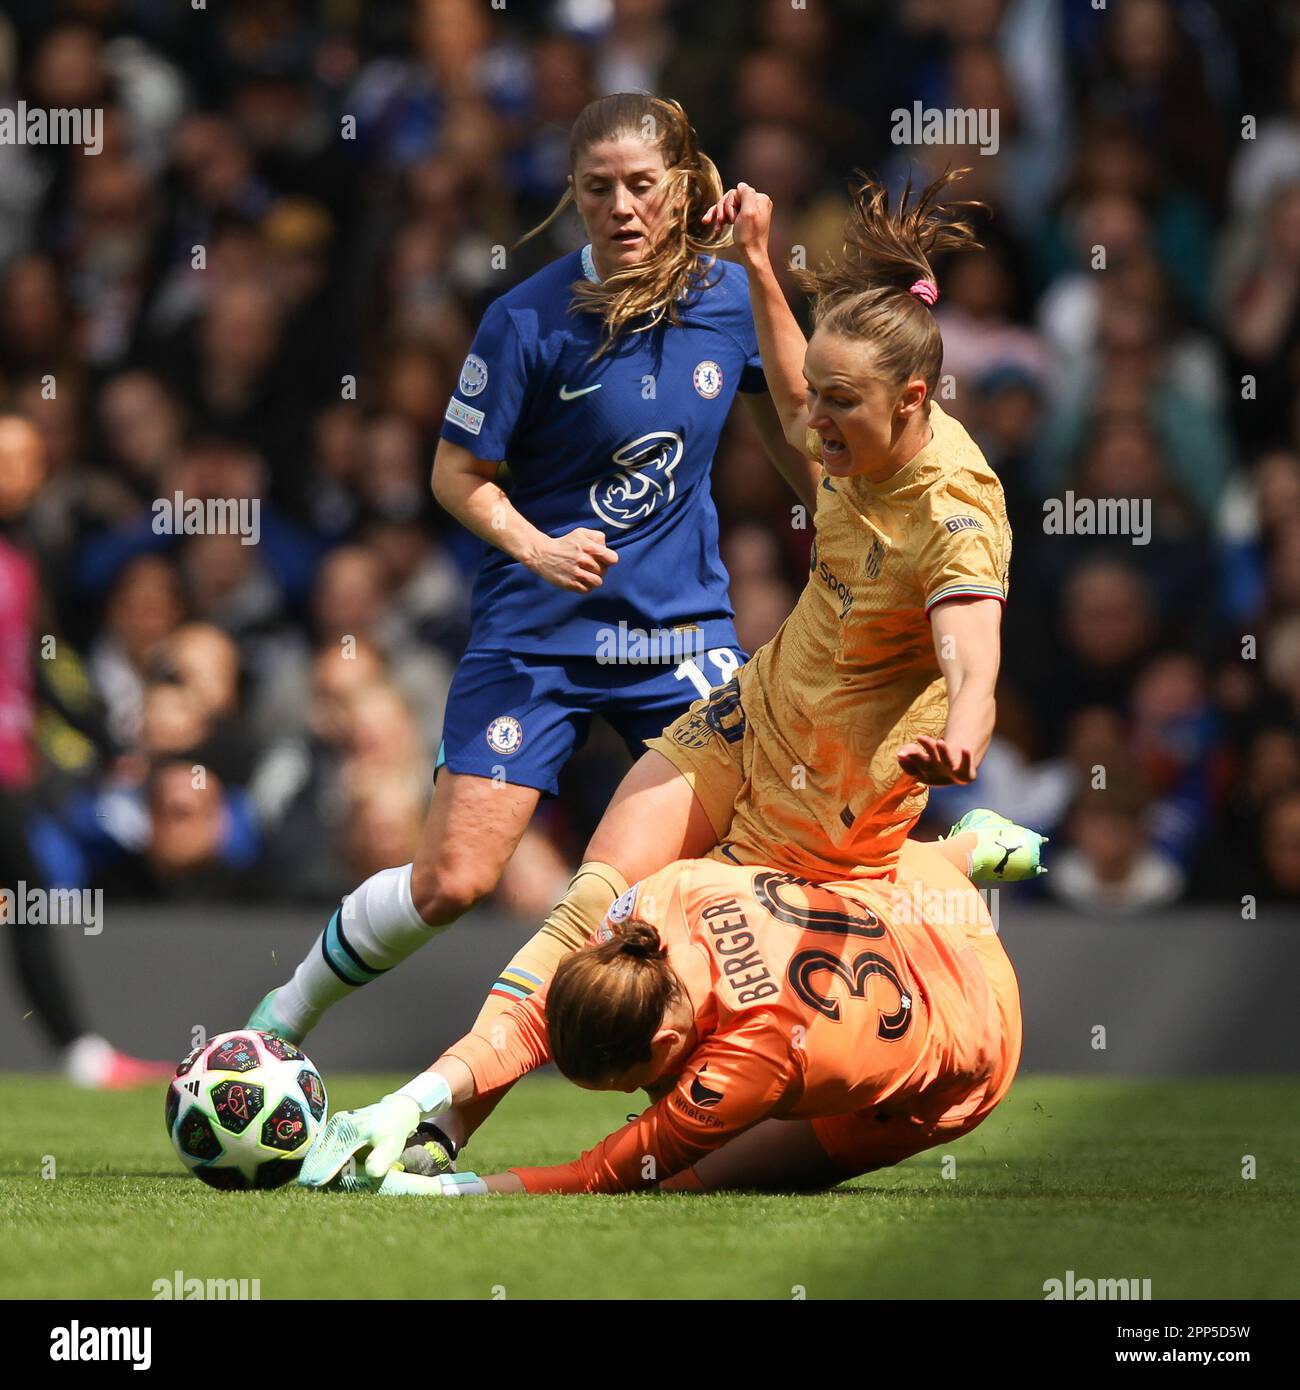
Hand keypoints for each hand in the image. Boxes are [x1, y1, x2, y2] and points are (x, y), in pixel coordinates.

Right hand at [298, 1092, 420, 1186]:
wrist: (393, 1111)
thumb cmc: (393, 1132)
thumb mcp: (393, 1145)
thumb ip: (383, 1158)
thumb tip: (370, 1171)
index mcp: (352, 1128)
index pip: (334, 1154)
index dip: (323, 1170)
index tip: (313, 1184)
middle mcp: (339, 1124)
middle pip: (320, 1151)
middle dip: (311, 1168)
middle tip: (304, 1185)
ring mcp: (334, 1123)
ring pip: (318, 1147)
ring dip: (311, 1163)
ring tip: (304, 1181)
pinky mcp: (333, 1126)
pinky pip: (321, 1144)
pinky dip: (315, 1157)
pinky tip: (311, 1170)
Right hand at [526, 527, 617, 592]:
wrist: (542, 554)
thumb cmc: (565, 543)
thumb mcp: (581, 533)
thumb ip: (597, 537)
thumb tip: (606, 548)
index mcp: (588, 546)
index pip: (612, 559)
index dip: (609, 560)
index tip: (602, 559)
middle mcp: (583, 560)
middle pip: (604, 571)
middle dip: (599, 569)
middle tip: (589, 567)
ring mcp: (576, 573)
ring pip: (597, 583)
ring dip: (593, 579)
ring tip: (586, 575)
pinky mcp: (569, 584)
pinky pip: (586, 590)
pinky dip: (585, 587)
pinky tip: (579, 580)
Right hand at [702, 183, 772, 261]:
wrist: (751, 255)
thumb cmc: (749, 236)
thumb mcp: (749, 212)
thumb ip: (747, 194)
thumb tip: (741, 185)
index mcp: (759, 199)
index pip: (737, 192)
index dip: (729, 204)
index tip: (731, 218)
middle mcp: (756, 203)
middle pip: (731, 198)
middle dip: (724, 210)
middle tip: (724, 222)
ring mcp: (749, 211)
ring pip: (728, 206)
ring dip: (720, 215)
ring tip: (718, 227)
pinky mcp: (743, 219)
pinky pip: (729, 213)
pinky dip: (721, 220)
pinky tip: (716, 227)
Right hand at [897, 736, 975, 785]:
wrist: (959, 776)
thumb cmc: (936, 764)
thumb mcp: (921, 758)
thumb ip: (909, 752)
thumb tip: (900, 754)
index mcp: (923, 773)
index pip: (912, 769)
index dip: (907, 762)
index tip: (901, 754)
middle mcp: (935, 773)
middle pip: (926, 764)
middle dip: (920, 756)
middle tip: (914, 747)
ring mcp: (950, 773)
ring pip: (945, 762)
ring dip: (943, 752)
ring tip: (939, 741)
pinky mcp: (965, 774)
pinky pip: (965, 765)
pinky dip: (966, 758)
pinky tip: (965, 748)